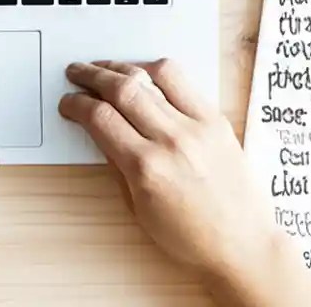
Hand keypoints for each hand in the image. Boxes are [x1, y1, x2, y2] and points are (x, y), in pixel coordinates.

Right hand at [59, 60, 310, 306]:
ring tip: (105, 67)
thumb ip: (117, 165)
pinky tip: (143, 73)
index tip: (69, 103)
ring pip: (152, 76)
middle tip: (77, 72)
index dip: (77, 105)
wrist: (242, 243)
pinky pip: (182, 82)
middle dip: (92, 77)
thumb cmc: (190, 236)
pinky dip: (157, 71)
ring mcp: (198, 127)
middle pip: (122, 90)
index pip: (100, 119)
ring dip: (121, 67)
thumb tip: (100, 130)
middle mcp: (172, 141)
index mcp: (146, 169)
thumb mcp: (138, 208)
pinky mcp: (217, 120)